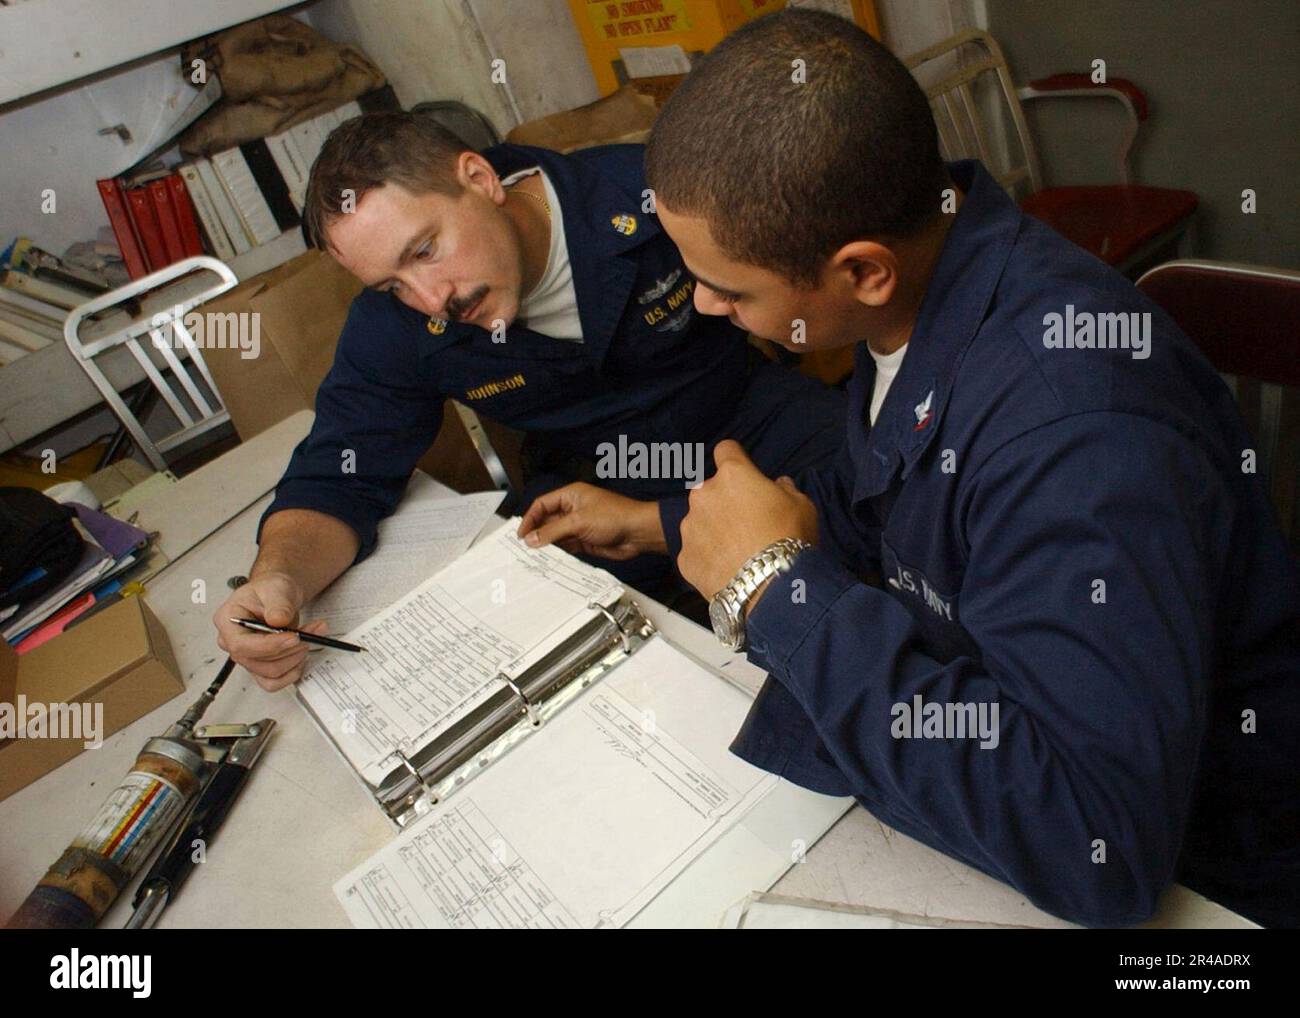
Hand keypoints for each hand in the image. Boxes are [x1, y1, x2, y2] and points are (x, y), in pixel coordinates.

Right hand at [212, 571, 328, 690]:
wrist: (278, 596)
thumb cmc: (271, 590)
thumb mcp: (276, 588)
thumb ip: (278, 603)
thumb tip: (278, 620)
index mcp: (227, 620)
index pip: (241, 645)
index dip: (269, 645)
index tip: (294, 637)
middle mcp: (231, 642)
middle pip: (257, 662)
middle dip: (289, 650)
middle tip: (312, 632)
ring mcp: (245, 656)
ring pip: (269, 673)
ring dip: (295, 658)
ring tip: (310, 637)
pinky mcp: (259, 666)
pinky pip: (273, 682)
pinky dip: (292, 672)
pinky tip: (301, 655)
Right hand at [517, 482, 665, 559]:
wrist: (638, 533)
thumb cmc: (616, 516)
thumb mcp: (578, 522)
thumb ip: (553, 531)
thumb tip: (532, 538)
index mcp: (570, 496)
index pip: (542, 505)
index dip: (530, 518)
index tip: (521, 533)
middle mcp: (573, 510)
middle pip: (547, 521)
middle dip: (537, 533)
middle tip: (525, 547)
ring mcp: (579, 526)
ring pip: (555, 536)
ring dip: (546, 545)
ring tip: (534, 555)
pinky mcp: (585, 540)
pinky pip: (566, 547)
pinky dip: (558, 553)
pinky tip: (550, 559)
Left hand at [678, 440, 817, 599]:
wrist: (770, 587)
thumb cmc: (789, 538)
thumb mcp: (802, 505)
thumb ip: (785, 489)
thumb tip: (777, 486)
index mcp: (733, 475)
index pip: (726, 450)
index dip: (735, 461)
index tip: (743, 475)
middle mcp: (704, 495)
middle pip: (710, 490)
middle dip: (724, 502)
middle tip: (745, 524)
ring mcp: (690, 527)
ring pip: (699, 521)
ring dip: (712, 530)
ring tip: (736, 553)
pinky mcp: (684, 557)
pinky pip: (695, 551)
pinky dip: (707, 558)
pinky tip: (726, 570)